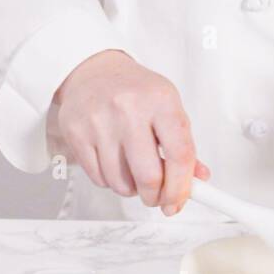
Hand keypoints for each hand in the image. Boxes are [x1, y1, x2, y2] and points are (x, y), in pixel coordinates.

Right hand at [54, 50, 209, 214]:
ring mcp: (100, 121)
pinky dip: (110, 181)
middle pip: (148, 176)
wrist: (94, 71)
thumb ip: (183, 146)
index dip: (180, 188)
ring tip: (133, 172)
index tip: (177, 202)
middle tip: (156, 197)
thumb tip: (197, 181)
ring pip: (121, 184)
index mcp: (161, 100)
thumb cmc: (135, 92)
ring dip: (132, 189)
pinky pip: (99, 179)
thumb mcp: (167, 108)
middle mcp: (129, 109)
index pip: (179, 155)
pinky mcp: (76, 133)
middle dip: (155, 197)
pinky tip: (114, 164)